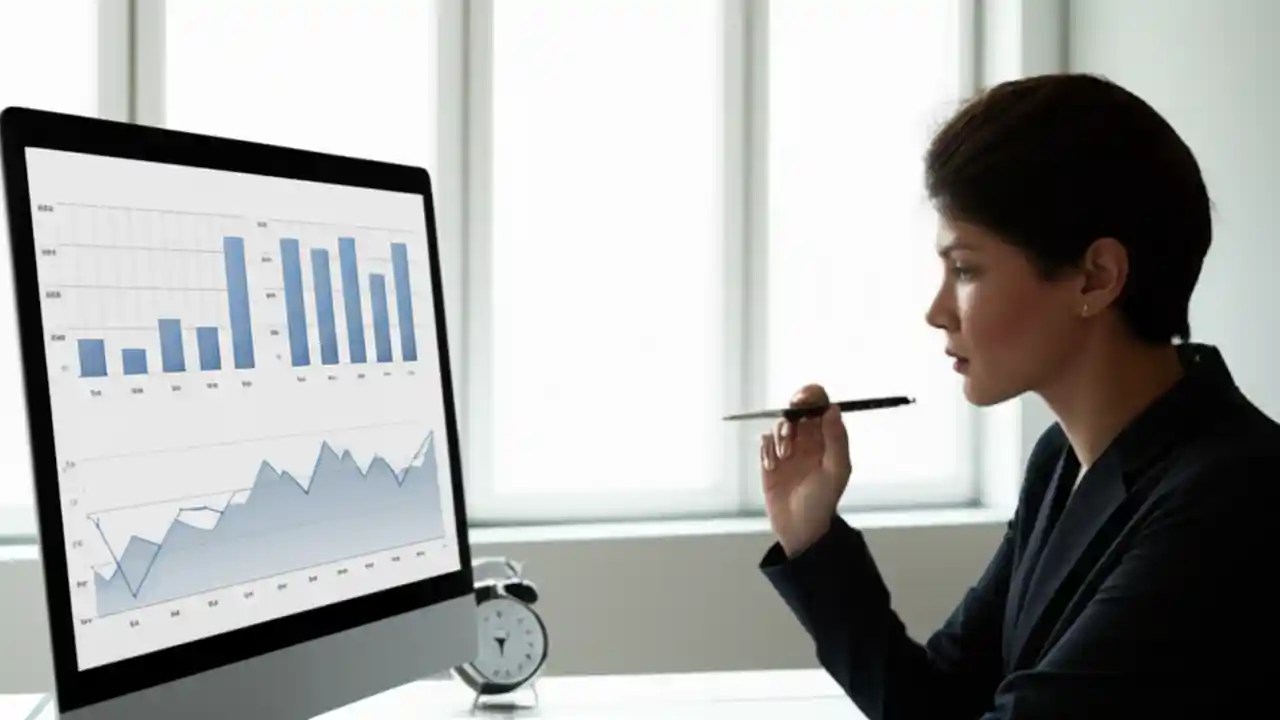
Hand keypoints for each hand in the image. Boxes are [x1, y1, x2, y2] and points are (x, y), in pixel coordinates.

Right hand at [760, 384, 851, 556]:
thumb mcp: (836, 470)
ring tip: (784, 456)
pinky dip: (766, 450)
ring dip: (780, 436)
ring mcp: (787, 449)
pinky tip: (772, 467)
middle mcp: (807, 439)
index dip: (812, 396)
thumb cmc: (822, 501)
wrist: (800, 528)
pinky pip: (764, 443)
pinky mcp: (770, 460)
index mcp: (826, 438)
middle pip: (796, 411)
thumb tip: (832, 409)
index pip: (820, 406)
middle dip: (791, 415)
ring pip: (779, 426)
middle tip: (791, 427)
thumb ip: (836, 440)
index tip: (803, 399)